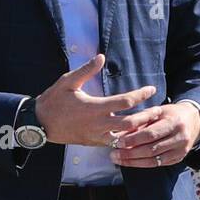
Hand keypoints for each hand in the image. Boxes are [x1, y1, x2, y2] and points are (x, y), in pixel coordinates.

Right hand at [34, 54, 160, 145]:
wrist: (40, 124)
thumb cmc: (53, 100)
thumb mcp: (68, 81)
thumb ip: (86, 70)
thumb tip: (101, 57)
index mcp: (95, 107)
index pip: (125, 101)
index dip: (141, 95)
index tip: (152, 89)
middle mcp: (98, 123)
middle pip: (131, 123)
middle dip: (147, 116)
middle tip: (158, 110)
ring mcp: (97, 135)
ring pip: (125, 137)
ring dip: (139, 130)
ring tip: (151, 123)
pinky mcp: (94, 142)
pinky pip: (115, 143)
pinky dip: (127, 139)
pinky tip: (135, 134)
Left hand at [109, 101, 199, 168]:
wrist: (193, 121)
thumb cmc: (171, 114)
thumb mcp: (157, 111)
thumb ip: (140, 121)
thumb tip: (120, 133)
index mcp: (174, 123)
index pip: (150, 134)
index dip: (133, 139)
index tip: (117, 142)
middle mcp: (180, 138)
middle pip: (151, 149)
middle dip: (130, 153)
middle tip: (114, 154)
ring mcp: (181, 150)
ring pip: (154, 160)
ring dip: (133, 161)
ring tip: (118, 160)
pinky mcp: (179, 158)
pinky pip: (158, 164)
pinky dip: (142, 164)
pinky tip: (130, 162)